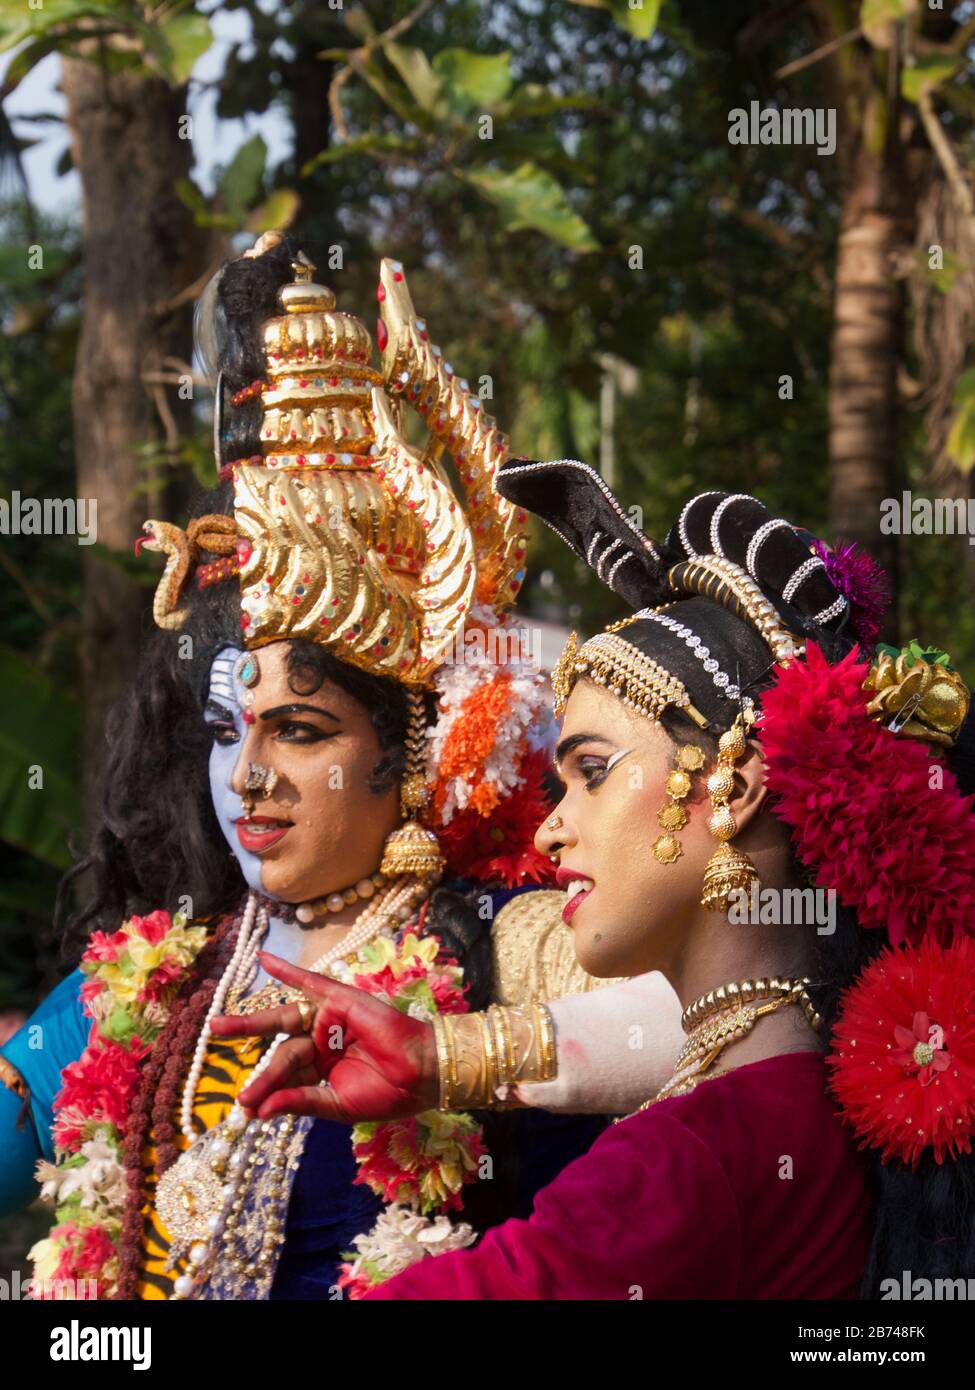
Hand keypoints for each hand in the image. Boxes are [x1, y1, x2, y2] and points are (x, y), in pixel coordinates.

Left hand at [209, 951, 439, 1122]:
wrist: (421, 1073)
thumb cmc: (387, 1093)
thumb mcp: (337, 1105)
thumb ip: (300, 1102)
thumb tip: (260, 1111)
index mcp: (321, 1070)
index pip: (285, 1079)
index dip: (267, 1092)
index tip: (247, 1109)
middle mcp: (320, 1043)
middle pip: (279, 1053)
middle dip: (257, 1070)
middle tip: (237, 1090)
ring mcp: (328, 1020)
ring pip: (283, 1021)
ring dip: (250, 1022)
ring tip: (218, 1028)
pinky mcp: (338, 1000)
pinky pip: (307, 982)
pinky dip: (285, 970)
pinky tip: (263, 959)